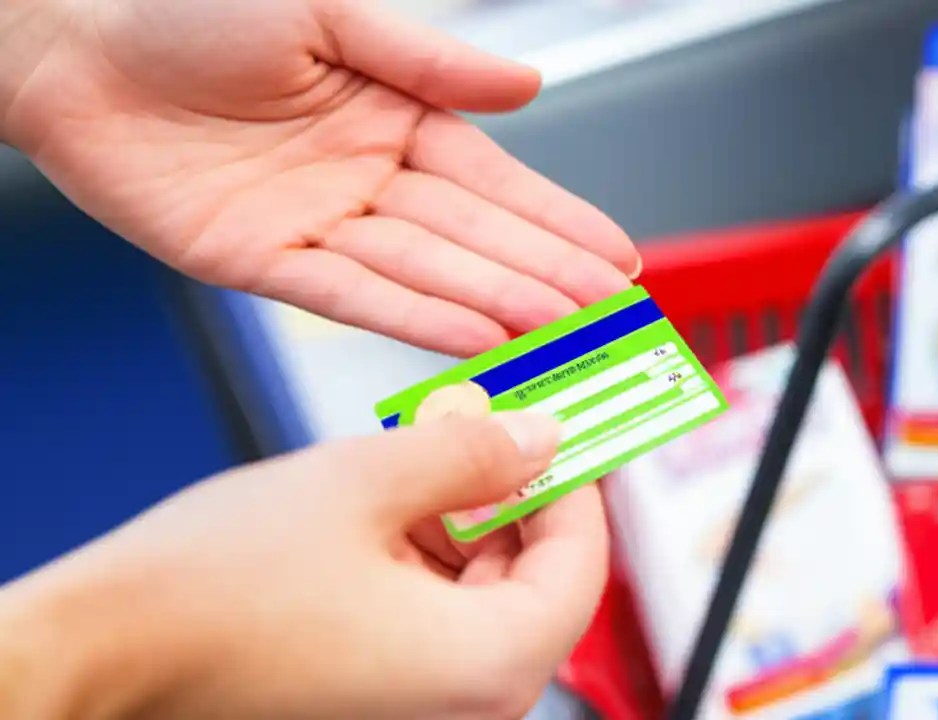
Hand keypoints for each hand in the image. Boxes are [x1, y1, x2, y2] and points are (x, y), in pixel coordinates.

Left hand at [0, 0, 639, 355]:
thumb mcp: (328, 12)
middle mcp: (368, 177)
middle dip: (545, 272)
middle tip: (610, 312)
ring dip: (494, 303)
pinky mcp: (267, 264)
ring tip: (559, 332)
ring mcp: (322, 225)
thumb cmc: (191, 11)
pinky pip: (352, 295)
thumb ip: (429, 61)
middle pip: (474, 235)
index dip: (559, 220)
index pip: (496, 180)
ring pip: (425, 271)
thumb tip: (526, 85)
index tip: (617, 255)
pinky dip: (412, 316)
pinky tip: (473, 337)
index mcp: (394, 115)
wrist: (78, 51)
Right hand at [0, 410, 607, 719]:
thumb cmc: (211, 590)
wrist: (102, 656)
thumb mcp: (364, 482)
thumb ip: (471, 452)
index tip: (556, 425)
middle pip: (535, 578)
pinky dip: (425, 560)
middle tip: (475, 423)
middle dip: (507, 491)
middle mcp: (468, 704)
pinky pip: (435, 622)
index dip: (573, 479)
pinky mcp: (380, 699)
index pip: (582, 560)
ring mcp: (423, 708)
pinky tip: (386, 507)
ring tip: (418, 456)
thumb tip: (537, 434)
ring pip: (483, 596)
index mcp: (487, 665)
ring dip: (462, 519)